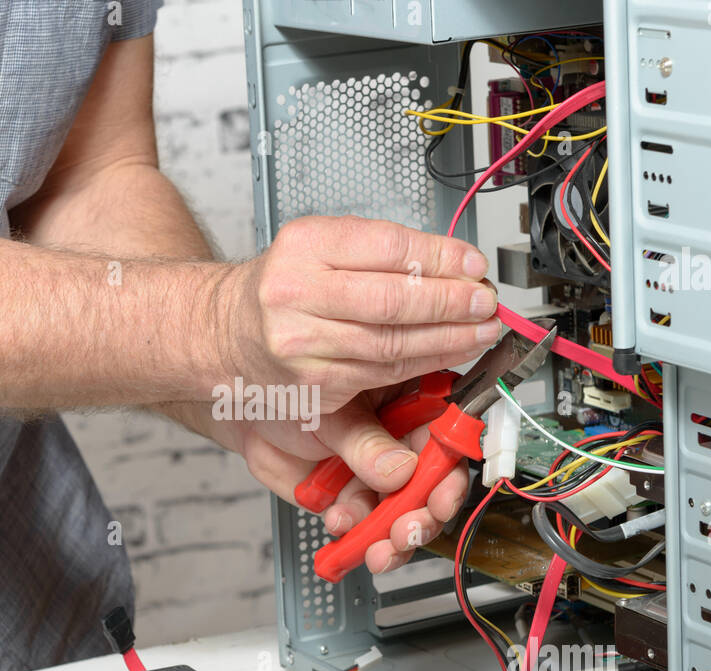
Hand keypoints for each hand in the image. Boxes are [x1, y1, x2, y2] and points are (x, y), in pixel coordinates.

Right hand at [216, 215, 499, 414]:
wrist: (226, 334)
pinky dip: (425, 362)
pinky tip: (450, 351)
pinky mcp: (316, 383)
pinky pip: (383, 372)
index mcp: (303, 247)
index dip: (441, 257)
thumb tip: (454, 264)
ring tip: (481, 328)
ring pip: (393, 342)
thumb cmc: (281, 288)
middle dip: (451, 302)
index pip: (387, 248)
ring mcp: (304, 345)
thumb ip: (380, 251)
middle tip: (485, 301)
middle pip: (393, 299)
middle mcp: (297, 295)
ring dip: (448, 337)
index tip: (474, 263)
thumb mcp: (319, 247)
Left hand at [216, 379, 472, 575]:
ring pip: (404, 516)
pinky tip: (340, 525)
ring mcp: (379, 476)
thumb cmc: (290, 389)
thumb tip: (401, 472)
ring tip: (375, 547)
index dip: (449, 474)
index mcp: (410, 404)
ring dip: (393, 538)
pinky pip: (367, 530)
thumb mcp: (331, 411)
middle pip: (434, 488)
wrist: (246, 413)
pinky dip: (358, 538)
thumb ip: (366, 442)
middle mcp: (401, 443)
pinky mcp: (356, 500)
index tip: (439, 499)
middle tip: (406, 532)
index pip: (448, 440)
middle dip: (423, 518)